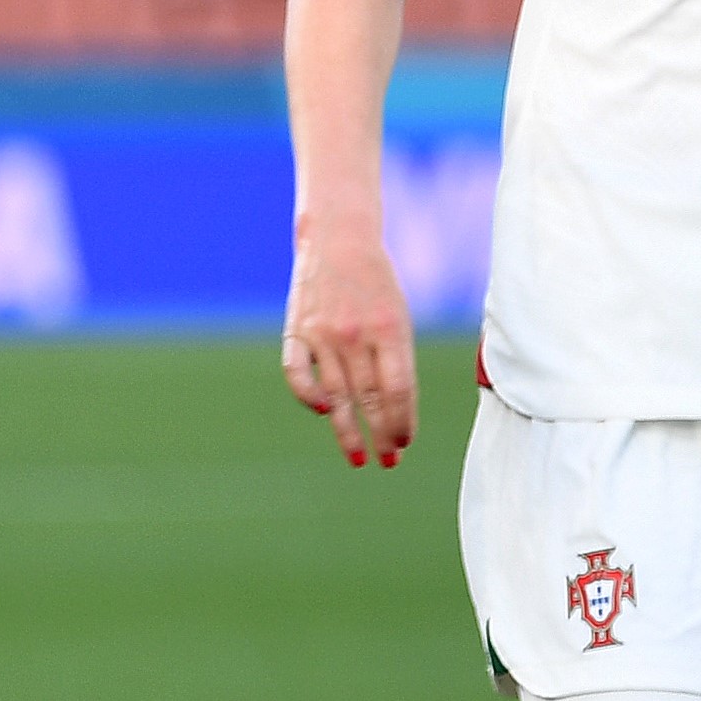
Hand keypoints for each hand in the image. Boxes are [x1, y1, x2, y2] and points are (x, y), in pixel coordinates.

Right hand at [283, 224, 416, 469]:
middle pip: (369, 399)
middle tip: (387, 461)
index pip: (398, 390)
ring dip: (347, 431)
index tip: (404, 443)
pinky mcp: (296, 331)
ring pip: (336, 396)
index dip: (402, 422)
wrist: (339, 239)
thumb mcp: (398, 317)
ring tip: (358, 457)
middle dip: (380, 435)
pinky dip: (307, 395)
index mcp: (389, 329)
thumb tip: (392, 412)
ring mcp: (322, 334)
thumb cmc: (376, 285)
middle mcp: (355, 334)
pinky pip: (296, 374)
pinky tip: (323, 412)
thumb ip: (395, 361)